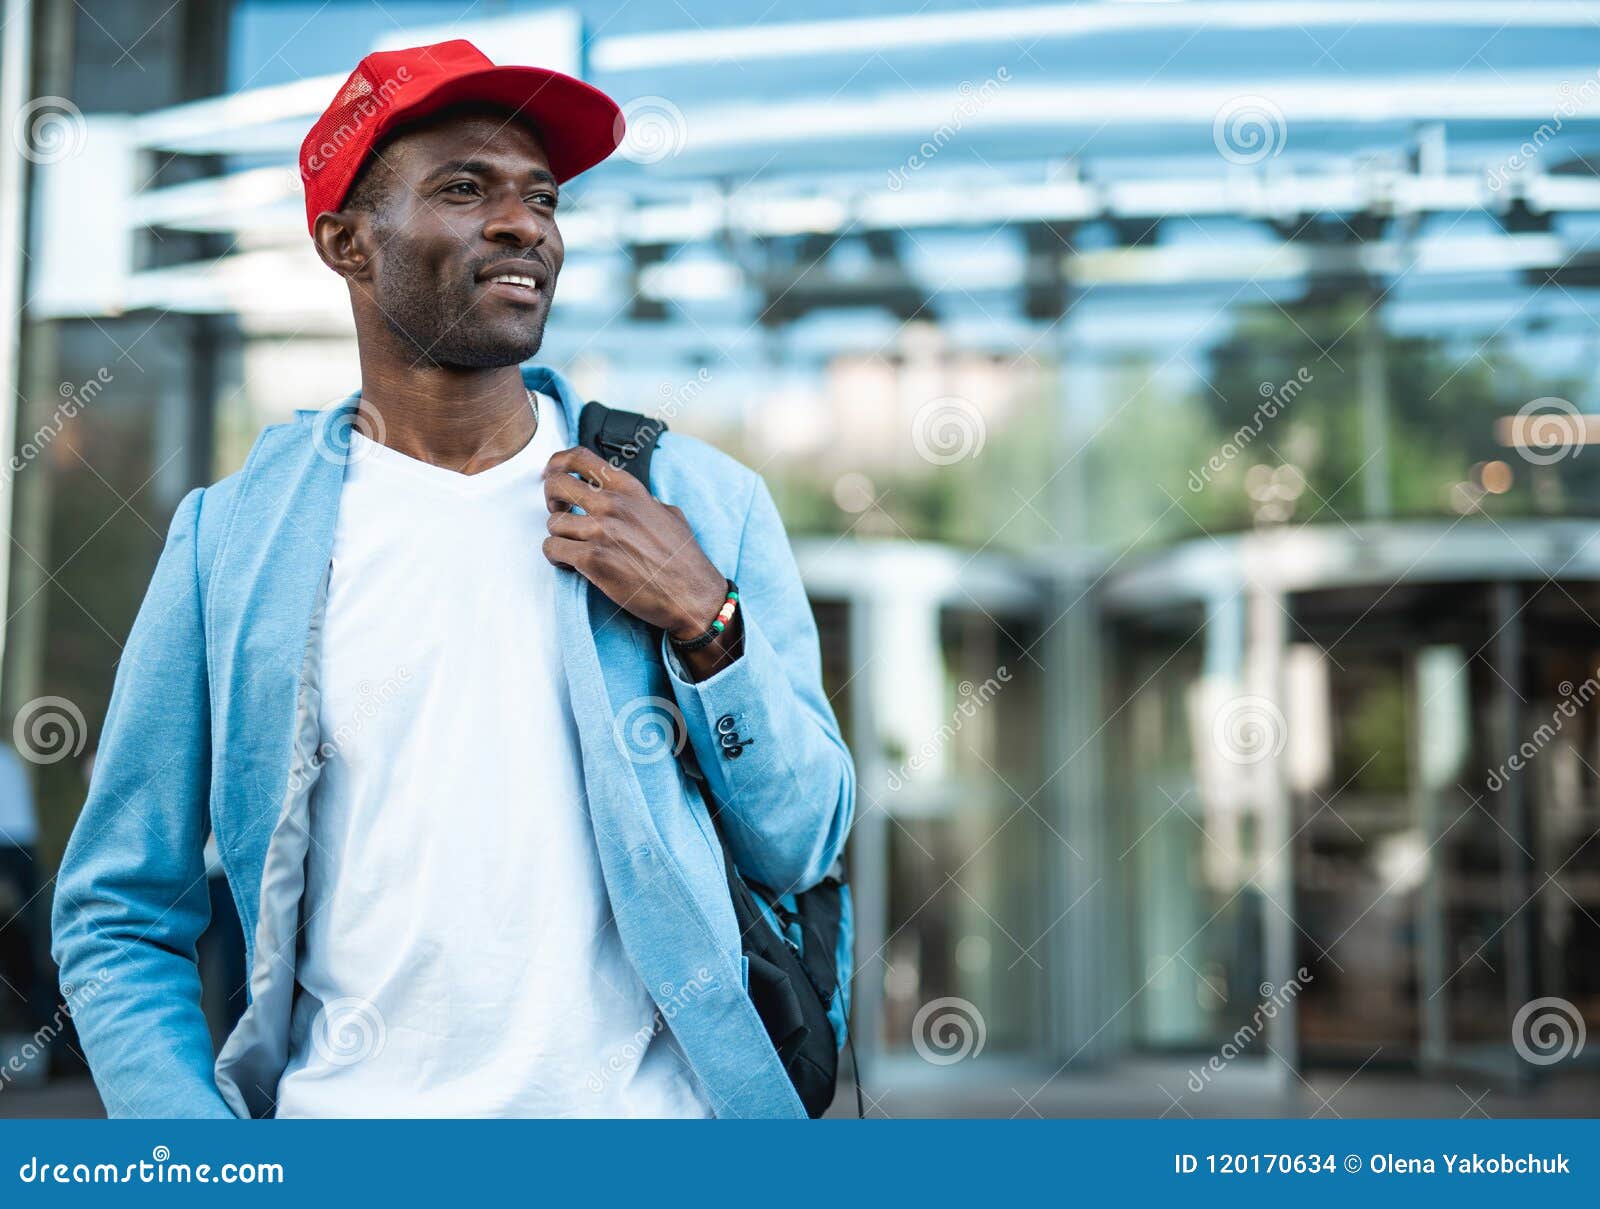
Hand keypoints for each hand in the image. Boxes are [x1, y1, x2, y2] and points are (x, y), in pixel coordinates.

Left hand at [541, 445, 733, 646]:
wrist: (691, 595)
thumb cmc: (683, 559)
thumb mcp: (668, 514)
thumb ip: (640, 501)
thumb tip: (624, 498)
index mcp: (630, 488)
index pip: (579, 457)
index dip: (557, 463)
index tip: (552, 475)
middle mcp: (613, 504)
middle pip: (556, 484)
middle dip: (551, 499)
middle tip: (560, 513)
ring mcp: (601, 531)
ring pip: (552, 523)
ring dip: (559, 537)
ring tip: (574, 549)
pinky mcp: (592, 559)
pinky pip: (552, 549)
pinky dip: (558, 558)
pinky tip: (574, 564)